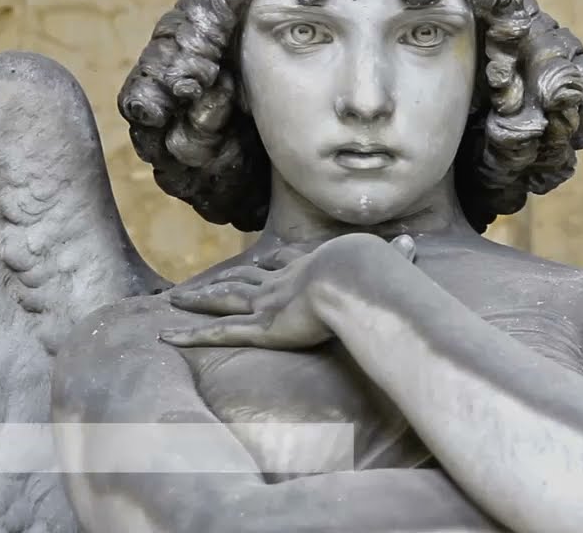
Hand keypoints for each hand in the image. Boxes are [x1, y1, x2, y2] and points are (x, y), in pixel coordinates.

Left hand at [160, 234, 416, 349]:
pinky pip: (217, 334)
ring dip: (197, 299)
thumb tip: (415, 244)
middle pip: (243, 279)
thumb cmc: (376, 272)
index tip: (257, 263)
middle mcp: (281, 281)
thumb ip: (399, 256)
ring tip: (173, 298)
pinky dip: (191, 336)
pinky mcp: (259, 327)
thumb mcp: (389, 262)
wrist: (356, 276)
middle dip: (222, 280)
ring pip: (222, 300)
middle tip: (198, 281)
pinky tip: (167, 339)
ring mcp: (266, 303)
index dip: (268, 264)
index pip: (281, 262)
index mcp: (308, 266)